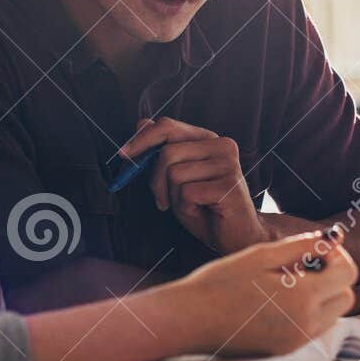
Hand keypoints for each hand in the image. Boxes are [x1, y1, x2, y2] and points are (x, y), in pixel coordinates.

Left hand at [118, 117, 266, 254]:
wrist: (236, 238)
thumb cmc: (205, 209)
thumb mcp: (176, 179)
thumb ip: (161, 152)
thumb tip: (141, 122)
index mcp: (209, 139)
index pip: (169, 126)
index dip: (142, 140)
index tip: (123, 155)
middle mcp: (222, 145)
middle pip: (167, 152)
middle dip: (155, 180)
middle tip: (162, 201)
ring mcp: (228, 164)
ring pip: (175, 173)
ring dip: (173, 197)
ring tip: (191, 206)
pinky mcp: (229, 186)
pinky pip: (187, 193)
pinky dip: (186, 208)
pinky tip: (202, 212)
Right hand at [169, 231, 357, 356]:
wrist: (189, 321)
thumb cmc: (219, 284)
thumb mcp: (260, 255)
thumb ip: (301, 245)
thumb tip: (331, 238)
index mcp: (302, 298)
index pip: (348, 274)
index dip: (338, 256)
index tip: (318, 249)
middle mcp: (305, 324)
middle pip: (346, 296)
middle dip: (334, 276)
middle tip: (306, 263)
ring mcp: (296, 341)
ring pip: (333, 314)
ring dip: (323, 295)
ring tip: (289, 281)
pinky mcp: (285, 351)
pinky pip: (313, 328)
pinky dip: (308, 311)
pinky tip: (280, 299)